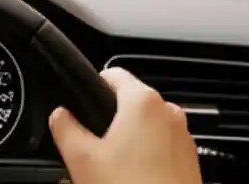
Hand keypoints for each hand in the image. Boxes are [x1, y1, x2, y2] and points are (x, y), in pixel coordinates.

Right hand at [49, 68, 201, 183]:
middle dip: (106, 126)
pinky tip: (129, 181)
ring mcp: (182, 138)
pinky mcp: (189, 161)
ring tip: (108, 173)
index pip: (112, 75)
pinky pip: (160, 150)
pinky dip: (144, 160)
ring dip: (125, 145)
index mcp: (143, 102)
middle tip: (89, 153)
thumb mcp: (82, 159)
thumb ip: (65, 128)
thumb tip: (59, 115)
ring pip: (144, 130)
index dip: (91, 88)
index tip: (80, 107)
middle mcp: (168, 113)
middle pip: (128, 106)